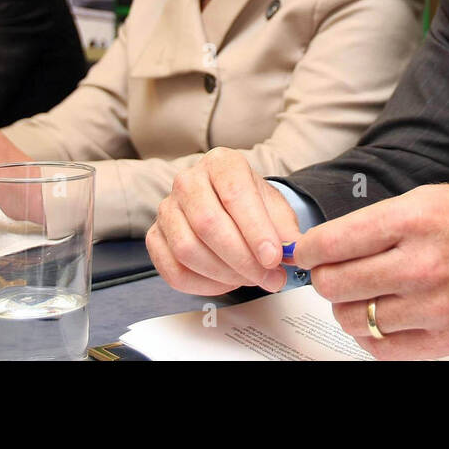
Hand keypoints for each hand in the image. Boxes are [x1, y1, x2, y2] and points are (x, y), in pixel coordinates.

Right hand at [149, 147, 301, 295]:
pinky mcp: (155, 237)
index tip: (273, 258)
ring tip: (250, 278)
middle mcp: (188, 181)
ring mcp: (167, 209)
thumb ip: (285, 230)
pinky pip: (173, 270)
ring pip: (188, 249)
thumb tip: (292, 253)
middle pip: (207, 224)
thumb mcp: (276, 209)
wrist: (230, 206)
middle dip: (242, 259)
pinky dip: (203, 285)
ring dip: (224, 273)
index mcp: (221, 163)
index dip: (255, 230)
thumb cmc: (252, 205)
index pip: (234, 194)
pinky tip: (226, 282)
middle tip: (268, 277)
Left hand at [294, 183, 448, 358]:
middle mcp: (421, 264)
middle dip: (325, 278)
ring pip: (353, 318)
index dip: (308, 249)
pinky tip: (379, 317)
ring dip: (349, 307)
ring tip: (364, 294)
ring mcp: (433, 307)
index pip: (333, 241)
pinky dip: (370, 335)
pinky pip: (381, 347)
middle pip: (335, 284)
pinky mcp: (445, 340)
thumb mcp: (435, 198)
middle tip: (332, 272)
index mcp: (415, 219)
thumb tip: (330, 242)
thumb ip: (382, 221)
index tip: (304, 252)